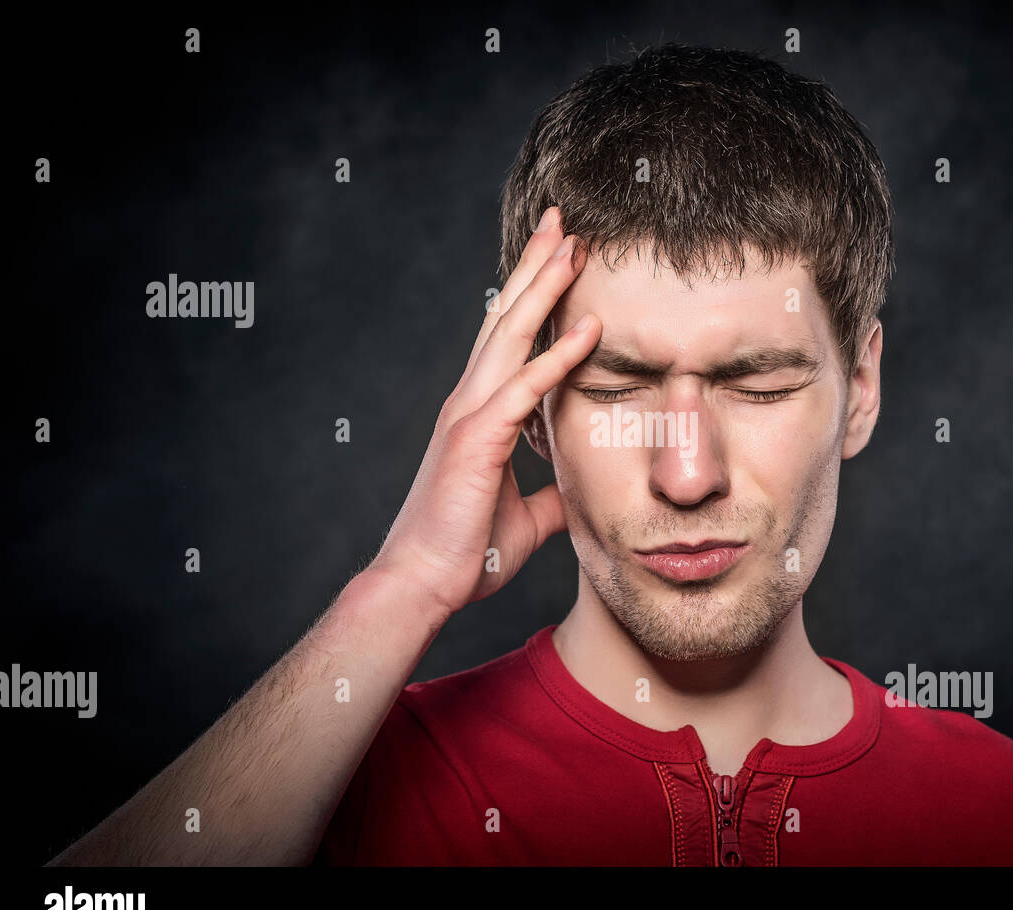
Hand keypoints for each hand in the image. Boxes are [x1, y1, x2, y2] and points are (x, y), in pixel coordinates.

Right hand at [369, 207, 598, 613]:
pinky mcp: (475, 439)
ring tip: (574, 244)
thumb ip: (554, 492)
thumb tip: (581, 486)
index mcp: (479, 412)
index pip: (511, 338)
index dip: (535, 294)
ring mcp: (469, 414)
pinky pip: (524, 388)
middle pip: (507, 317)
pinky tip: (589, 326)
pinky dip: (559, 356)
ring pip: (511, 336)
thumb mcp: (528, 516)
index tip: (562, 256)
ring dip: (544, 287)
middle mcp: (470, 400)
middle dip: (535, 266)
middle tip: (563, 221)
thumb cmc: (466, 551)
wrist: (423, 584)